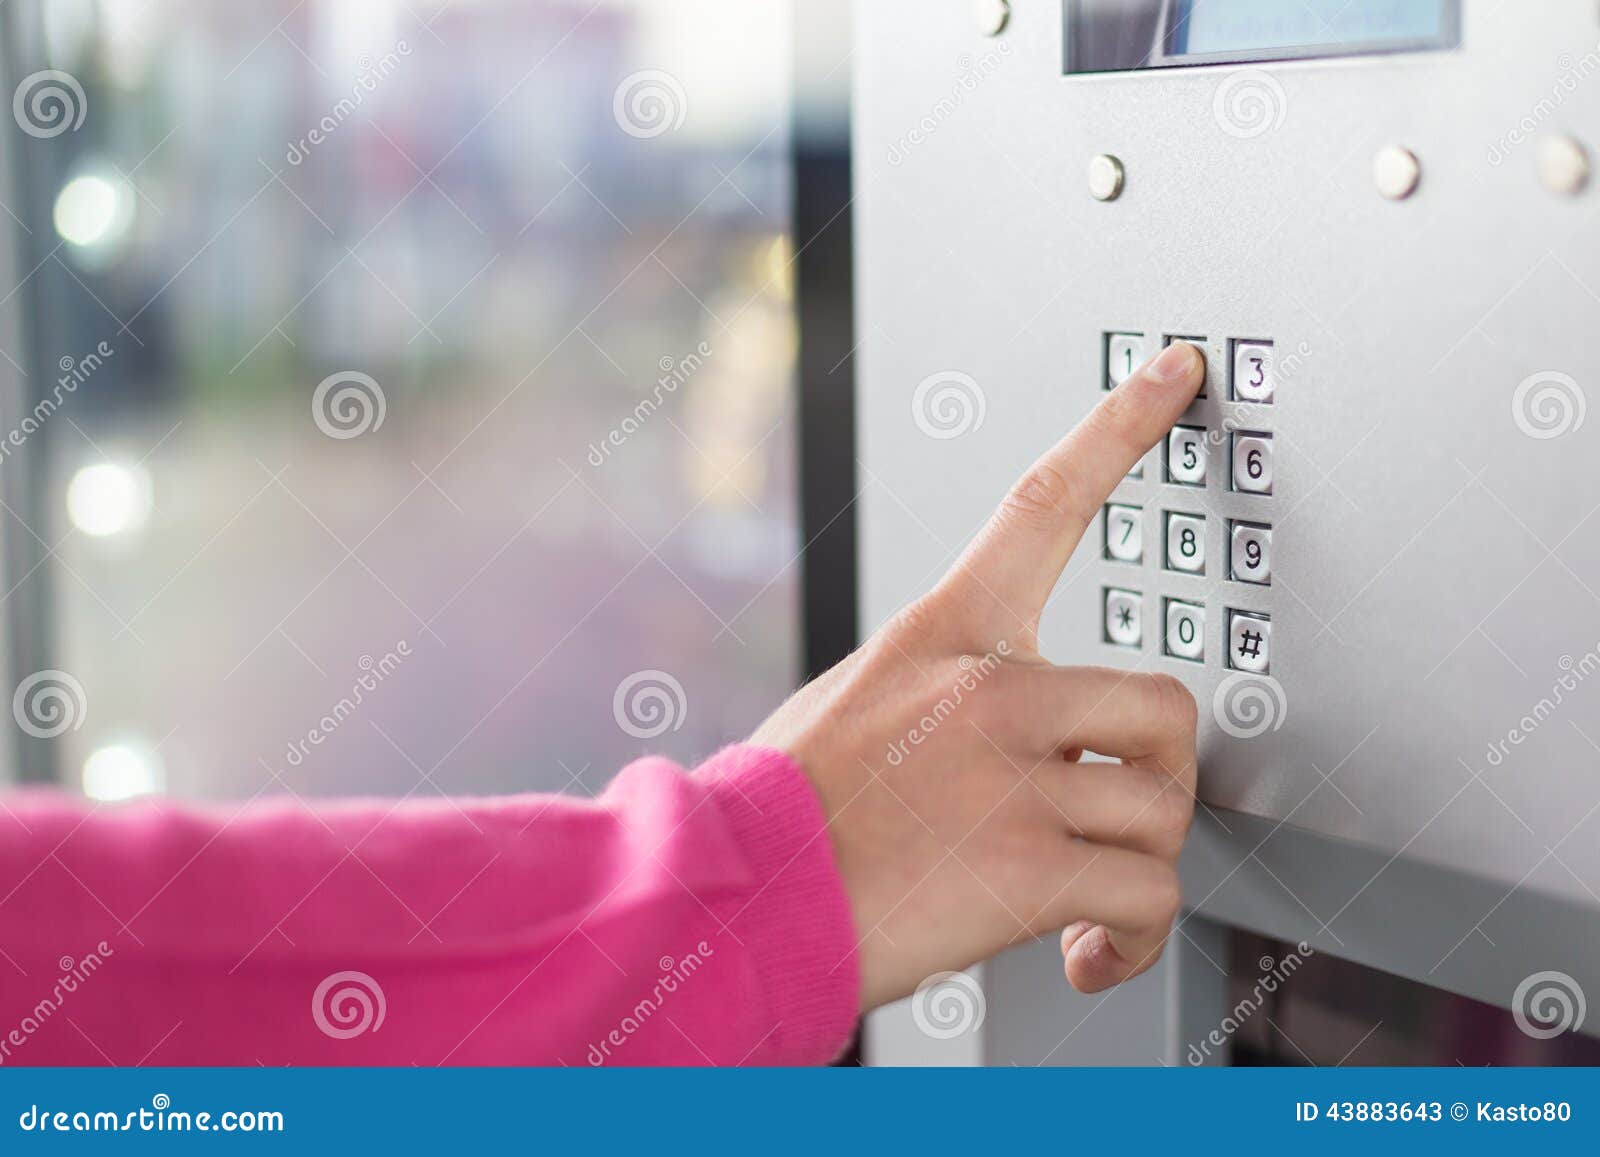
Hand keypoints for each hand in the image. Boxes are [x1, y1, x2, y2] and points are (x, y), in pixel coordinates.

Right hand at [752, 342, 1205, 1009]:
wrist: (737, 897)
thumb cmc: (792, 808)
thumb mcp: (860, 703)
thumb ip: (952, 694)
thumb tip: (1033, 728)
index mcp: (944, 634)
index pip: (1044, 503)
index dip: (1120, 426)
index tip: (1178, 371)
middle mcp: (989, 691)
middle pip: (1165, 704)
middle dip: (1161, 775)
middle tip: (1123, 812)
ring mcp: (1013, 778)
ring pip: (1165, 811)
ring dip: (1139, 867)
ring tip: (1089, 902)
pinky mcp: (1028, 869)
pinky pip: (1148, 896)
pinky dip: (1132, 939)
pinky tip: (1088, 950)